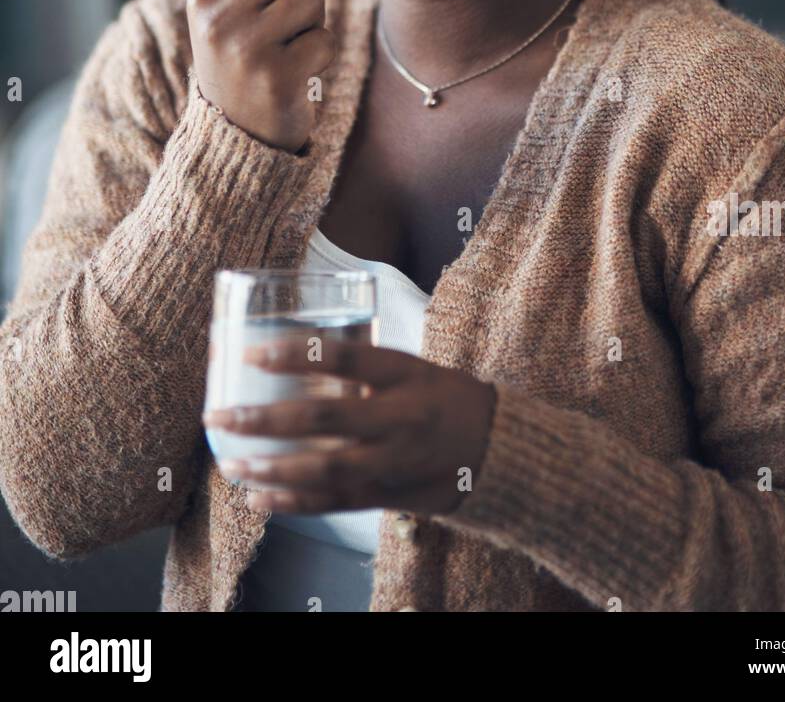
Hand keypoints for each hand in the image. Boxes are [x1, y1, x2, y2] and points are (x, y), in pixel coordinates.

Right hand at [186, 0, 353, 152]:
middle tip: (294, 21)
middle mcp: (219, 22)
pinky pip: (324, 40)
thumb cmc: (248, 67)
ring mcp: (246, 49)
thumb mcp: (251, 16)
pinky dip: (321, 55)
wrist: (236, 139)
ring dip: (314, 24)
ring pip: (310, 1)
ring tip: (290, 51)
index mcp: (204, 0)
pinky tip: (299, 75)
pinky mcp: (277, 78)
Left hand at [203, 336, 496, 517]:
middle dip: (264, 418)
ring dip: (270, 467)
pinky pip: (335, 501)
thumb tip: (294, 360)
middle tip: (219, 415)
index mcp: (406, 374)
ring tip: (230, 462)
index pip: (344, 358)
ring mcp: (395, 462)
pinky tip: (259, 496)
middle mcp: (400, 418)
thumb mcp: (412, 369)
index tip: (251, 351)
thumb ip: (362, 370)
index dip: (295, 354)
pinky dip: (293, 501)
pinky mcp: (390, 496)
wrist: (499, 450)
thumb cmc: (445, 397)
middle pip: (323, 418)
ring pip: (323, 468)